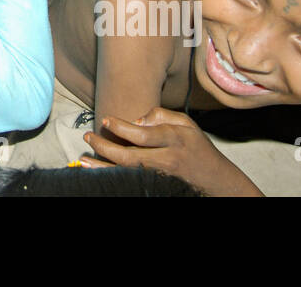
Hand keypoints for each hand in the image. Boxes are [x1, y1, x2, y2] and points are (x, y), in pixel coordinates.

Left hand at [83, 107, 260, 195]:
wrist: (216, 180)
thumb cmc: (198, 148)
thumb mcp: (187, 124)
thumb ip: (162, 116)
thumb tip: (136, 119)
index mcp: (175, 140)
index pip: (144, 134)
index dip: (122, 128)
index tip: (106, 120)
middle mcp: (167, 159)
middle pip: (131, 156)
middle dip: (105, 147)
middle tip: (88, 136)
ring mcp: (161, 176)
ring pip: (128, 173)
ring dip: (103, 167)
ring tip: (84, 159)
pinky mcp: (157, 185)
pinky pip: (131, 181)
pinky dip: (114, 177)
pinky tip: (99, 172)